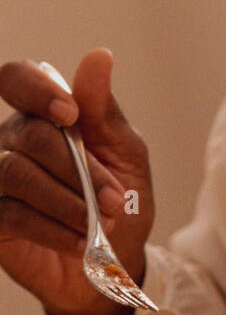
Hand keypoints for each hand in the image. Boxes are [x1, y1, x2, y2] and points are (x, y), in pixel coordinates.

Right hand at [0, 49, 154, 314]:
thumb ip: (104, 109)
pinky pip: (11, 214)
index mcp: (44, 113)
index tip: (71, 115)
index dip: (36, 90)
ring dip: (67, 200)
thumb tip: (99, 56)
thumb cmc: (121, 196)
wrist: (117, 257)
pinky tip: (78, 239)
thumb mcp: (125, 152)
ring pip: (17, 173)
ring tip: (100, 222)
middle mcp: (13, 140)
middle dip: (78, 168)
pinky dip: (51, 227)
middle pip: (30, 135)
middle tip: (114, 199)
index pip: (15, 78)